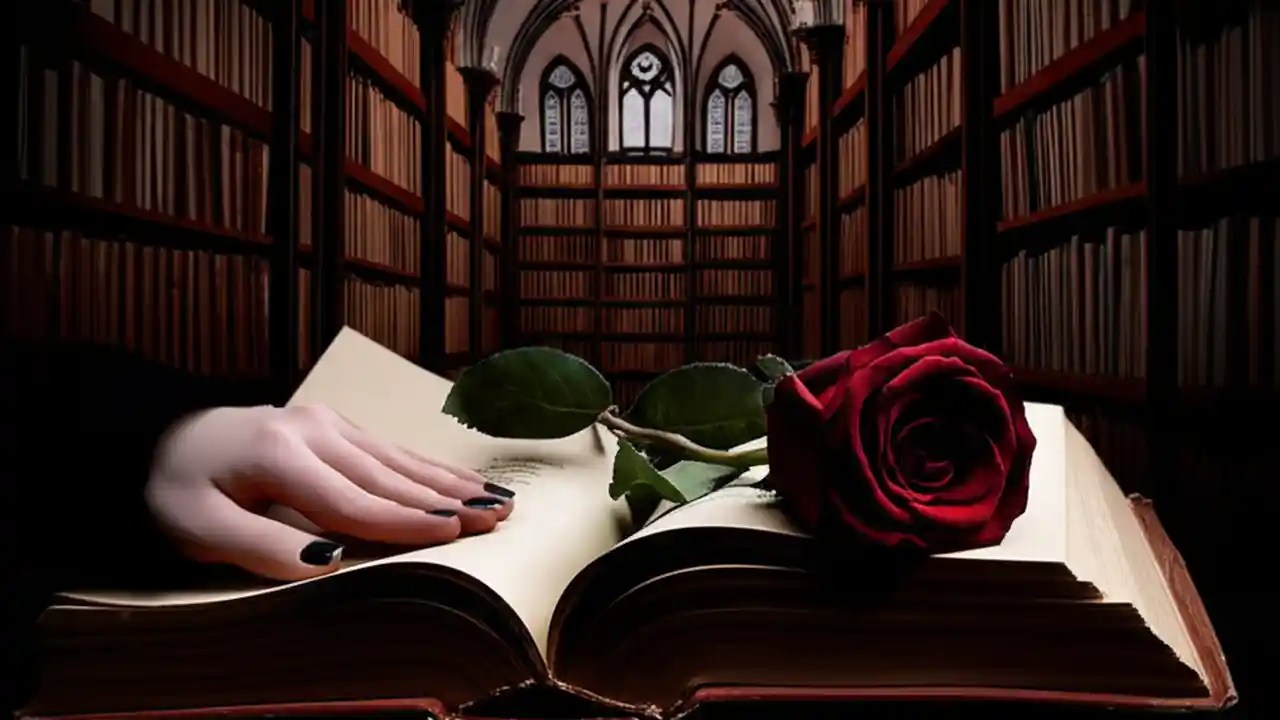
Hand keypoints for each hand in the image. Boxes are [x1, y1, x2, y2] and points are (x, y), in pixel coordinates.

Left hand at [144, 404, 513, 580]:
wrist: (158, 440)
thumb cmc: (176, 490)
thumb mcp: (197, 527)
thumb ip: (261, 545)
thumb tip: (329, 561)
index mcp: (281, 455)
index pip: (354, 500)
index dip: (405, 522)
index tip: (454, 533)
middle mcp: (314, 431)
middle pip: (389, 476)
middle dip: (448, 500)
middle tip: (498, 517)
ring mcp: (327, 423)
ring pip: (399, 459)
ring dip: (450, 482)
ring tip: (497, 499)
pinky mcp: (332, 426)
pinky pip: (389, 450)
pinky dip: (429, 467)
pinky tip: (460, 479)